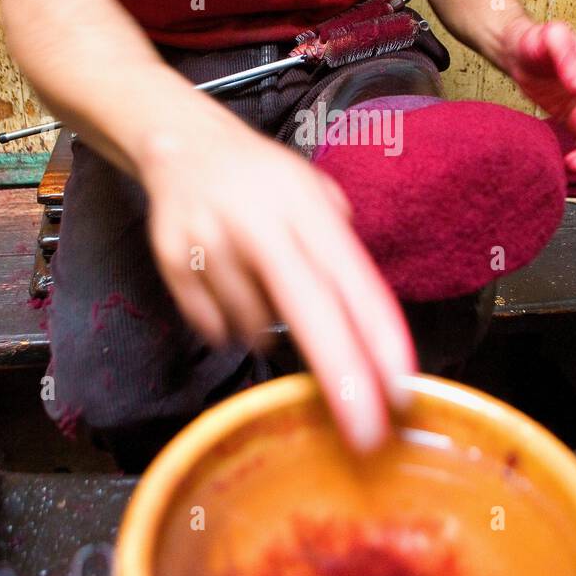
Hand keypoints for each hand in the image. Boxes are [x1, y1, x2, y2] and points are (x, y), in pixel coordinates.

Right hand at [140, 115, 416, 451]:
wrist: (182, 141)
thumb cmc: (264, 180)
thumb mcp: (315, 193)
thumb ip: (342, 248)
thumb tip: (370, 324)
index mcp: (307, 205)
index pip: (353, 279)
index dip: (379, 337)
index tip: (402, 389)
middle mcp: (260, 222)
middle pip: (309, 310)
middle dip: (342, 376)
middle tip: (366, 433)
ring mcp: (212, 242)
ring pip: (254, 327)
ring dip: (269, 328)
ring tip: (263, 282)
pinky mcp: (173, 262)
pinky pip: (212, 325)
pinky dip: (227, 323)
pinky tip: (228, 285)